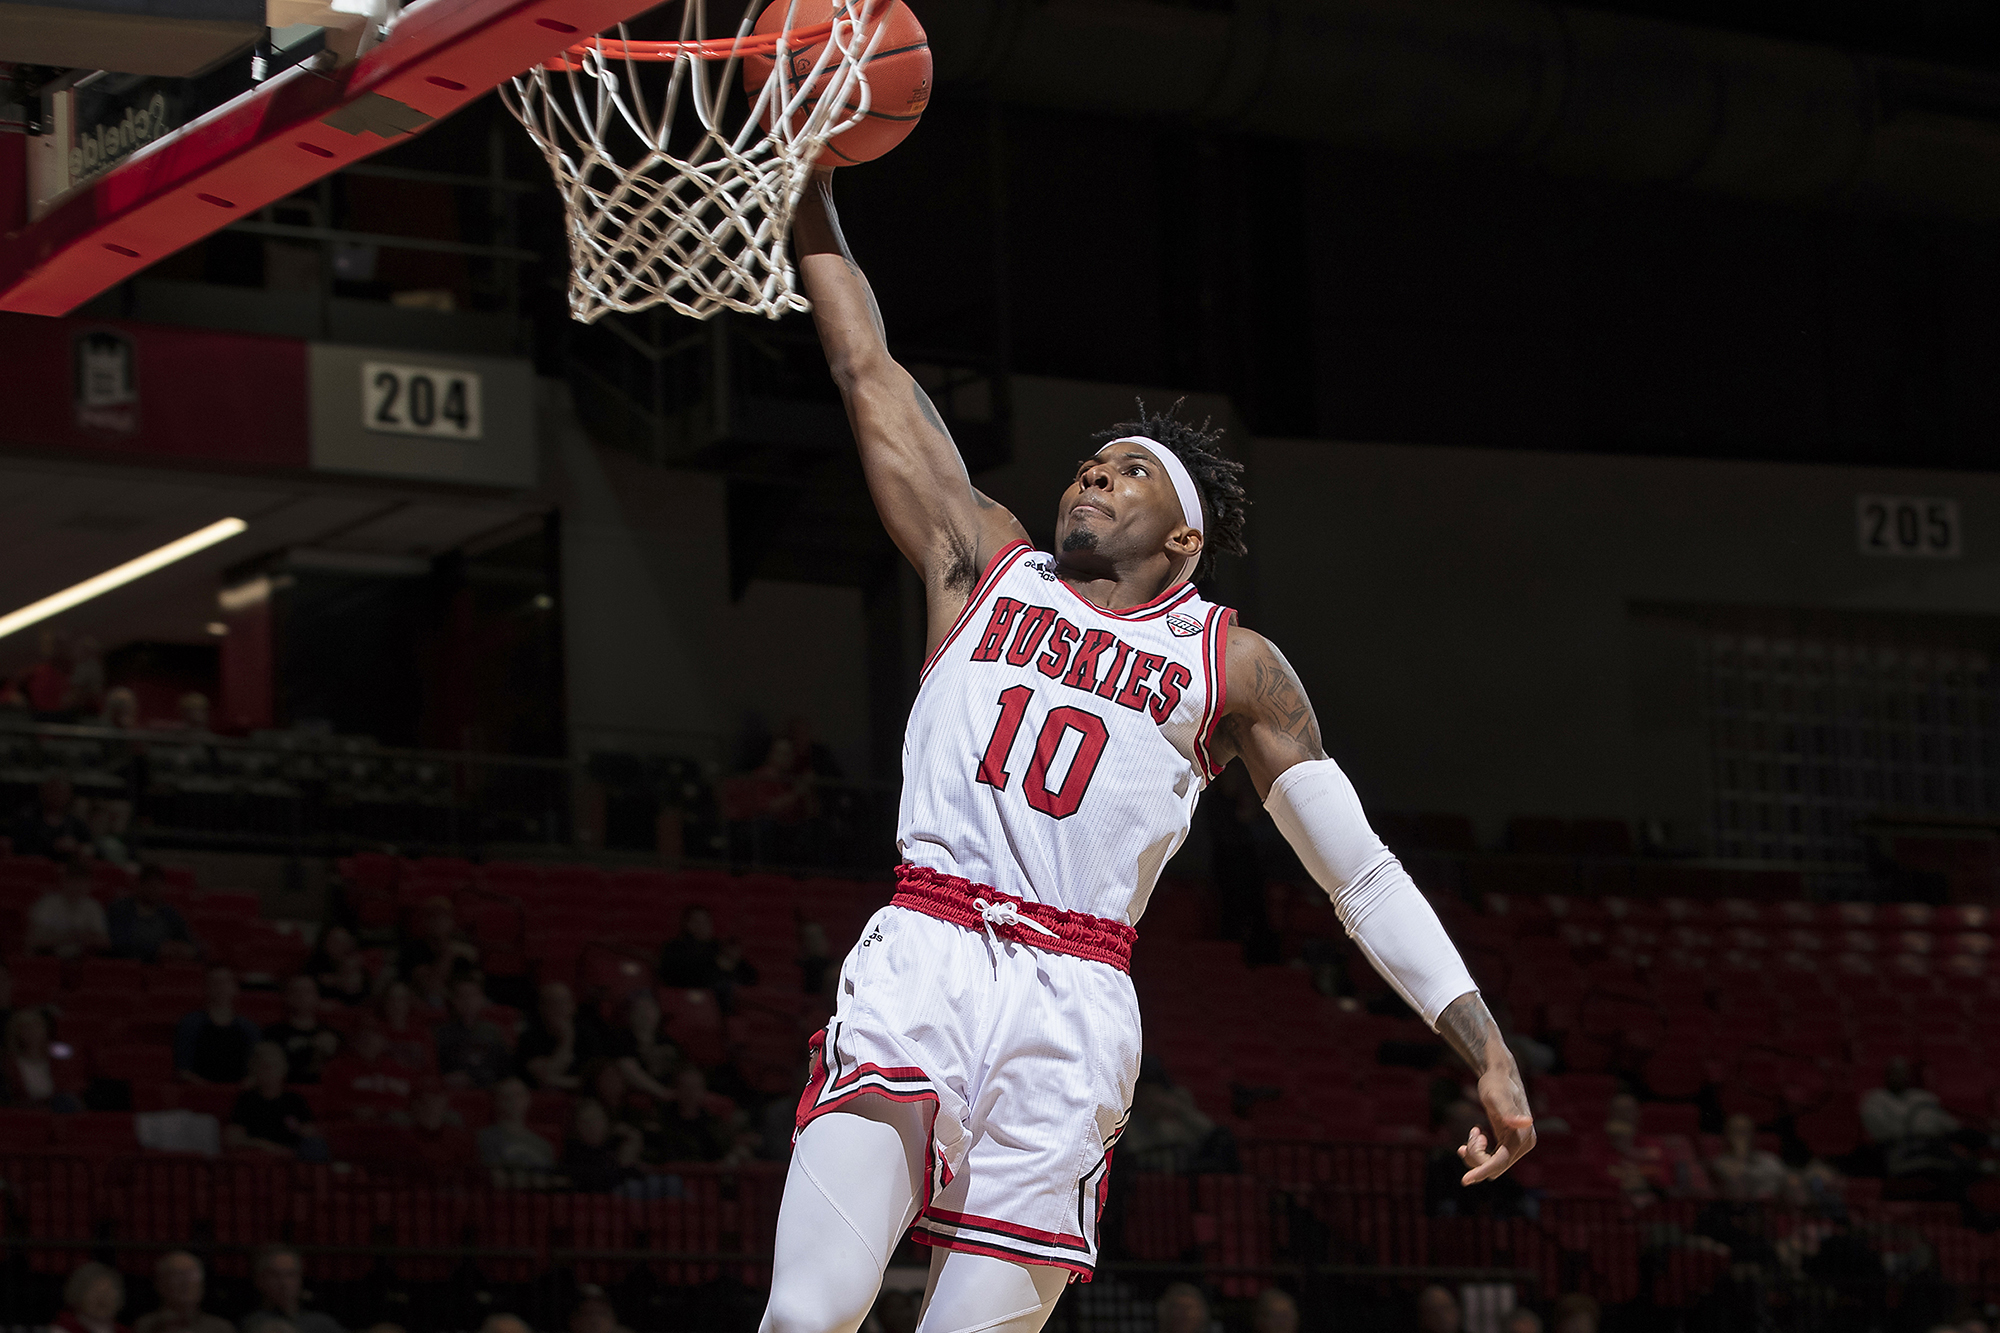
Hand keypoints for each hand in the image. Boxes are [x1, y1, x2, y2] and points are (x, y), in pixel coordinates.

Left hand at [1459, 1063, 1535, 1184]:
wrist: (1499, 1075)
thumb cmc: (1496, 1083)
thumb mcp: (1497, 1096)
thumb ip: (1508, 1110)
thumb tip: (1527, 1122)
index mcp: (1523, 1138)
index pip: (1500, 1163)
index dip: (1482, 1171)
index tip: (1464, 1180)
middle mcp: (1524, 1145)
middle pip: (1494, 1166)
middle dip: (1477, 1154)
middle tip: (1474, 1130)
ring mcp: (1518, 1146)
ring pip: (1491, 1164)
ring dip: (1477, 1152)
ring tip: (1475, 1130)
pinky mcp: (1510, 1143)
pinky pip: (1492, 1158)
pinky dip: (1479, 1152)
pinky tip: (1476, 1134)